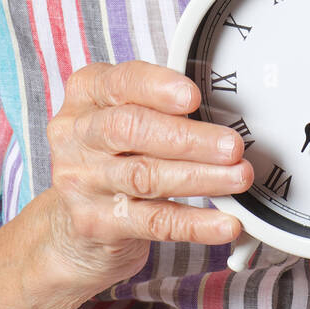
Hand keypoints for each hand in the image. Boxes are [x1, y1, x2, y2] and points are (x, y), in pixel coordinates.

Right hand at [45, 60, 251, 293]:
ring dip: (201, 177)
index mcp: (85, 95)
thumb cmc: (113, 155)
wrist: (71, 225)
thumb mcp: (123, 118)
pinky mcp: (95, 224)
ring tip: (238, 177)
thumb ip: (159, 106)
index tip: (193, 96)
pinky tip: (225, 223)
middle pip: (131, 129)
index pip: (120, 83)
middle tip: (232, 146)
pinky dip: (195, 223)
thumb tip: (222, 111)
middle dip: (188, 137)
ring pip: (145, 176)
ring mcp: (81, 181)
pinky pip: (153, 222)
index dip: (157, 88)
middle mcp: (75, 135)